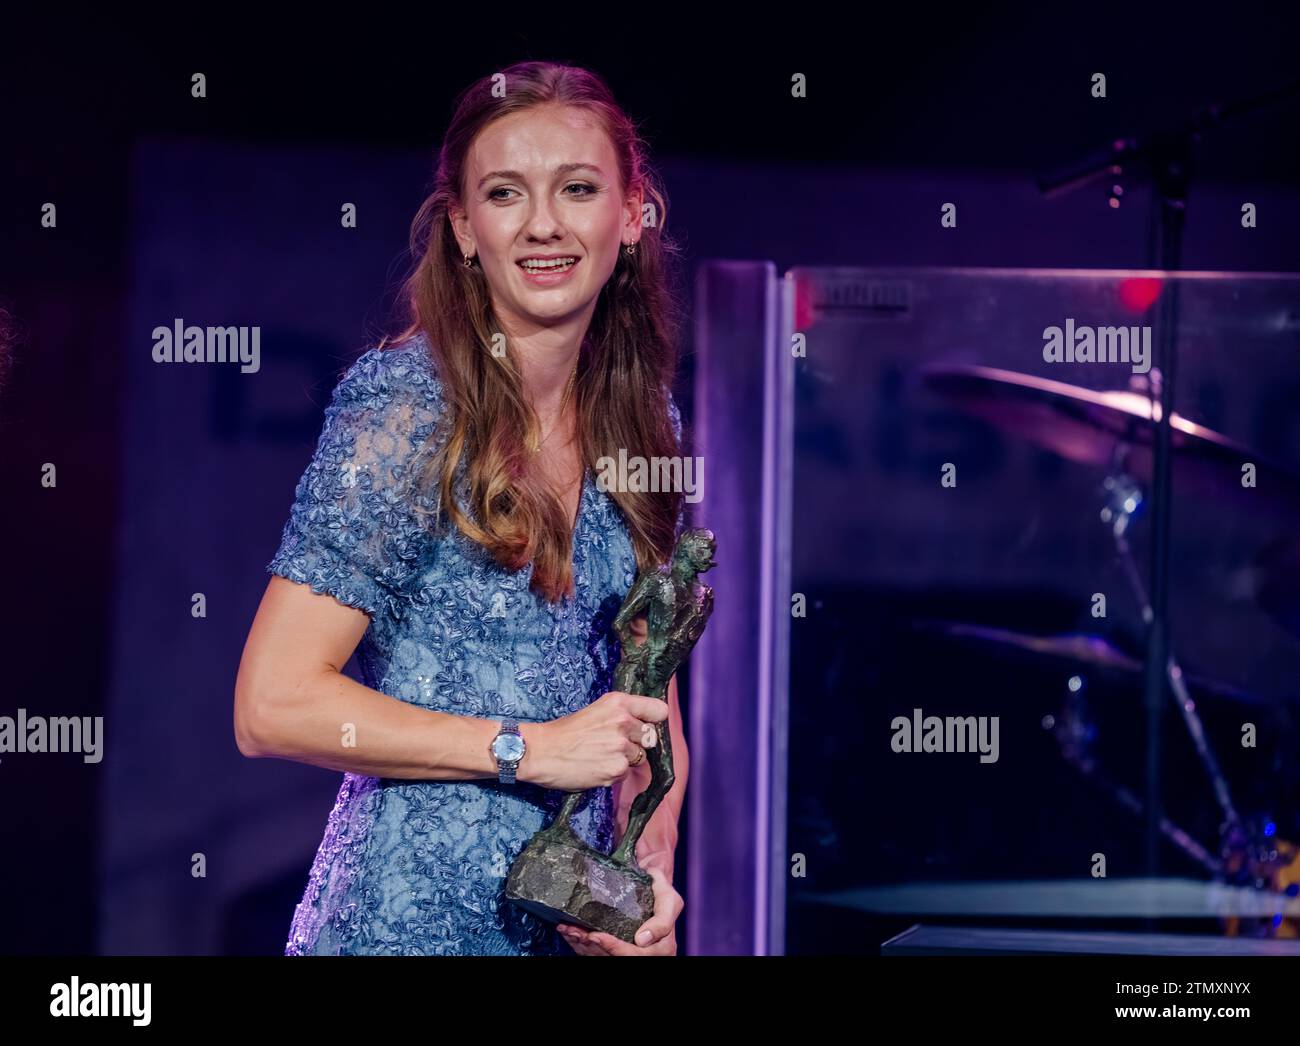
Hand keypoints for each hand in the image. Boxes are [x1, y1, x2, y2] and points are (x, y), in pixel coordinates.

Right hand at [521, 692, 665, 791]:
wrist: (540, 751)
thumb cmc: (565, 731)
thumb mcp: (596, 711)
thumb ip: (621, 715)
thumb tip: (645, 726)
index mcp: (619, 703)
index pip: (659, 710)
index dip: (653, 721)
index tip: (646, 726)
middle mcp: (624, 722)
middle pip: (650, 737)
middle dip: (636, 742)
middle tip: (612, 744)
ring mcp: (621, 747)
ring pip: (639, 757)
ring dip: (624, 760)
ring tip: (600, 756)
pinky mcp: (617, 769)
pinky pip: (625, 773)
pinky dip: (613, 773)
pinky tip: (595, 767)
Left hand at [557, 867, 681, 954]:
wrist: (652, 883)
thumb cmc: (661, 890)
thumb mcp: (670, 899)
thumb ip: (663, 919)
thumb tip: (643, 939)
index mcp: (661, 948)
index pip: (634, 955)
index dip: (612, 948)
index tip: (594, 935)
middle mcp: (645, 954)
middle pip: (613, 957)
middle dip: (590, 946)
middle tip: (573, 931)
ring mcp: (629, 952)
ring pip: (601, 956)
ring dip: (581, 946)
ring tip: (568, 930)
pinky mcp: (615, 948)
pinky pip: (596, 952)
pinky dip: (581, 944)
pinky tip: (571, 933)